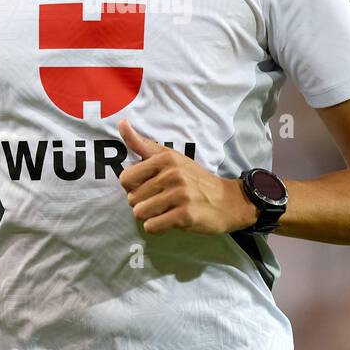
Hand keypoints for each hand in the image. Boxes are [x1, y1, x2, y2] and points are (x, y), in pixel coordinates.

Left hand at [117, 118, 257, 234]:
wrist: (227, 201)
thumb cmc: (194, 179)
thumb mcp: (170, 157)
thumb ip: (142, 144)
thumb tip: (121, 122)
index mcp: (165, 158)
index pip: (125, 178)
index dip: (133, 187)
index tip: (149, 187)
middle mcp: (172, 174)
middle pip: (132, 199)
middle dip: (143, 203)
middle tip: (162, 200)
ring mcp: (179, 195)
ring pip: (139, 213)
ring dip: (149, 216)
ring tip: (166, 210)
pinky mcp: (185, 215)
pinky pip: (152, 226)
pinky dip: (157, 227)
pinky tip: (170, 220)